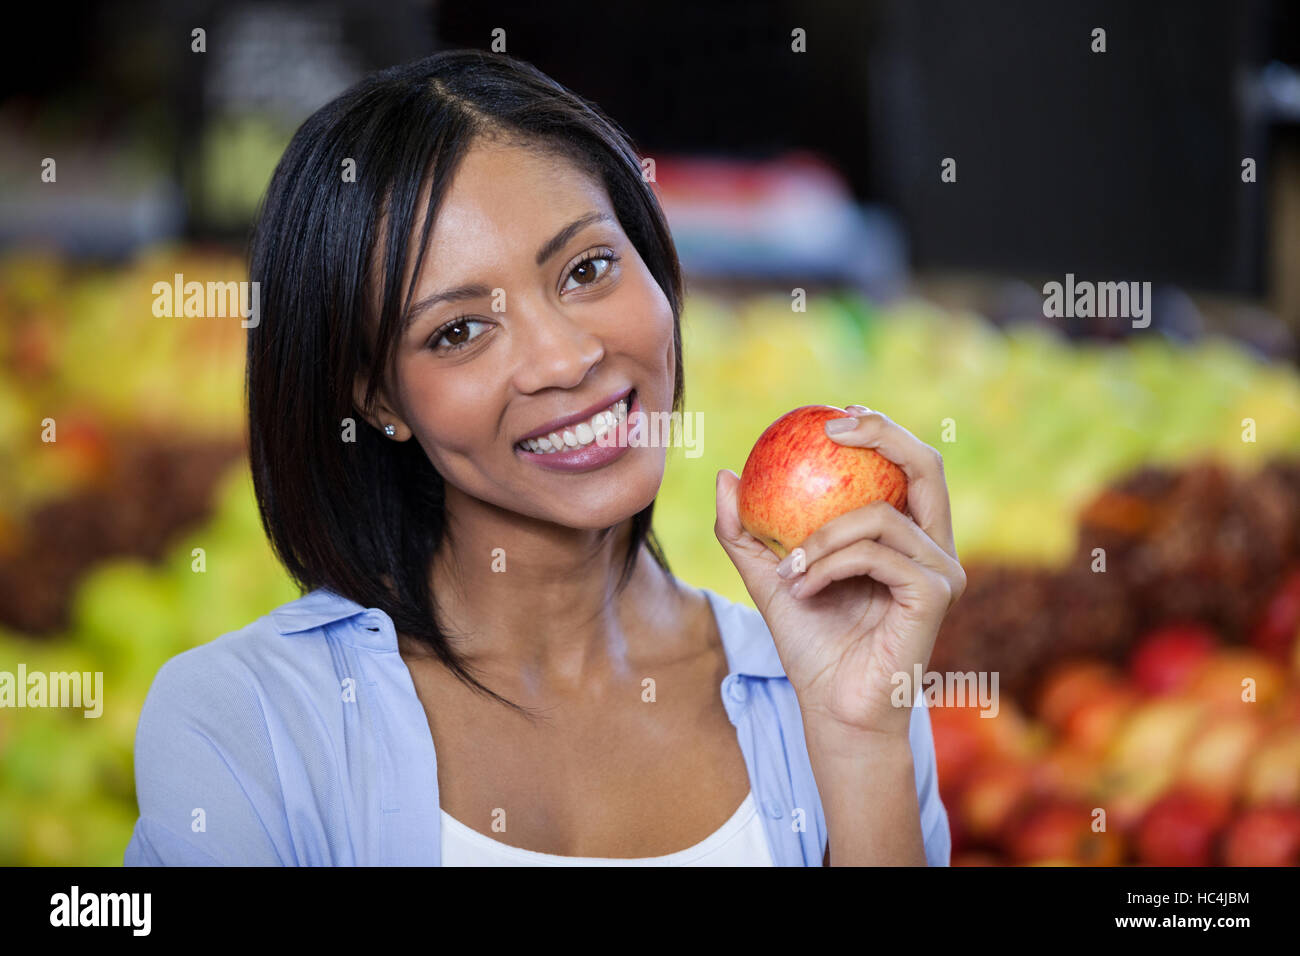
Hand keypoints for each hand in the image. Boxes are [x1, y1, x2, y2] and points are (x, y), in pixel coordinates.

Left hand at [714, 406, 966, 738]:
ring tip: (790, 570)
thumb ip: (746, 531)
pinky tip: (803, 588)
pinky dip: (830, 564)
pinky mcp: (935, 595)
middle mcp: (936, 548)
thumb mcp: (769, 576)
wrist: (832, 708)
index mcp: (909, 536)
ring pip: (879, 516)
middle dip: (882, 434)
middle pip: (927, 465)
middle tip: (830, 429)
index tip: (831, 417)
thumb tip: (726, 474)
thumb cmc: (810, 643)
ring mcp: (942, 571)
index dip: (880, 429)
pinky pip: (875, 554)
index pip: (909, 465)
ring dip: (820, 538)